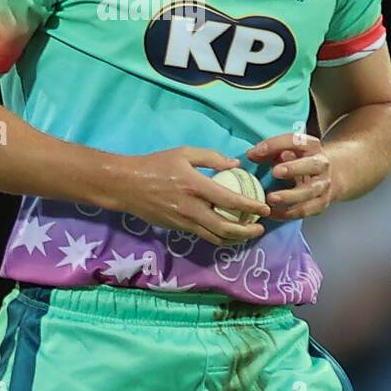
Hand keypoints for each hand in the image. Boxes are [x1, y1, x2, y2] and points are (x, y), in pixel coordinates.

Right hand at [109, 147, 269, 246]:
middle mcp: (191, 208)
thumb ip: (211, 158)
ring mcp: (184, 221)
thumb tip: (236, 165)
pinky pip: (203, 236)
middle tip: (260, 228)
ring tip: (247, 233)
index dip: (250, 207)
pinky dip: (219, 237)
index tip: (264, 208)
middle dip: (247, 231)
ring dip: (235, 238)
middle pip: (226, 228)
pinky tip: (227, 232)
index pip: (229, 200)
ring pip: (215, 237)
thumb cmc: (156, 164)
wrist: (126, 185)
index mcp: (195, 185)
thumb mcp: (184, 153)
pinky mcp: (177, 229)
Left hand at [247, 133, 335, 220]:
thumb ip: (270, 150)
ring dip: (289, 196)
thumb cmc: (299, 161)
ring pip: (309, 192)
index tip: (257, 151)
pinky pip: (305, 210)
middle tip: (274, 172)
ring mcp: (323, 185)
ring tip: (270, 198)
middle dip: (293, 168)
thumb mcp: (287, 150)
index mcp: (312, 146)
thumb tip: (251, 155)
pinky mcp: (321, 203)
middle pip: (311, 165)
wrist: (326, 177)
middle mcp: (321, 164)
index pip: (296, 141)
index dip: (276, 144)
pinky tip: (272, 213)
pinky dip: (288, 213)